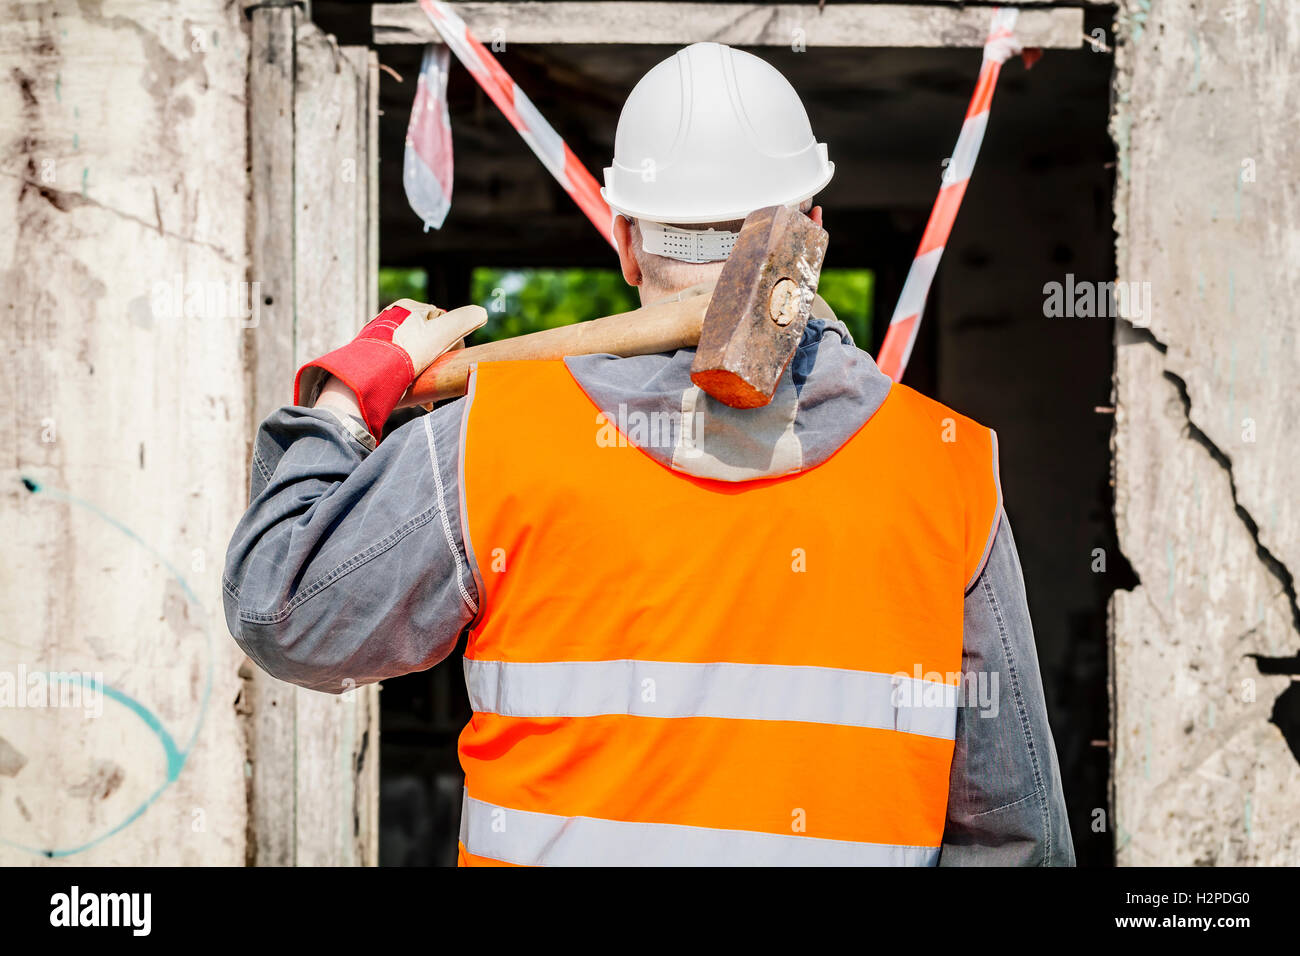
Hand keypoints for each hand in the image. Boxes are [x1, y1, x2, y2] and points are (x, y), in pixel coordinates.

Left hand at [295, 299, 486, 438]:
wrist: (369, 375)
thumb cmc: (408, 351)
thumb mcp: (443, 332)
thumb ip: (466, 319)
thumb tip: (482, 314)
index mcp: (408, 306)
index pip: (442, 321)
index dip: (453, 341)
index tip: (453, 359)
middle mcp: (392, 318)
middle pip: (427, 341)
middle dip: (437, 361)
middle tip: (439, 377)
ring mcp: (381, 337)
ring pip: (414, 356)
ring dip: (425, 373)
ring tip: (427, 392)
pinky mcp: (373, 357)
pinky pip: (397, 366)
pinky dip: (408, 379)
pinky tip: (413, 394)